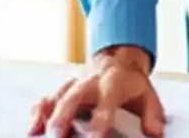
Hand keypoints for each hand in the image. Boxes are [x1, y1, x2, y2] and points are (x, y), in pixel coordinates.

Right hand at [29, 46, 165, 136]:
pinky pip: (47, 99)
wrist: (117, 59)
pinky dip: (38, 112)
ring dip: (47, 117)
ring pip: (56, 99)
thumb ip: (152, 115)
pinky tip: (33, 128)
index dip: (99, 121)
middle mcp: (89, 84)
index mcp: (112, 84)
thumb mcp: (148, 95)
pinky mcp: (63, 89)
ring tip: (38, 134)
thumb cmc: (130, 82)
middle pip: (72, 100)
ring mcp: (74, 86)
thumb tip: (156, 133)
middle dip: (63, 120)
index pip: (105, 105)